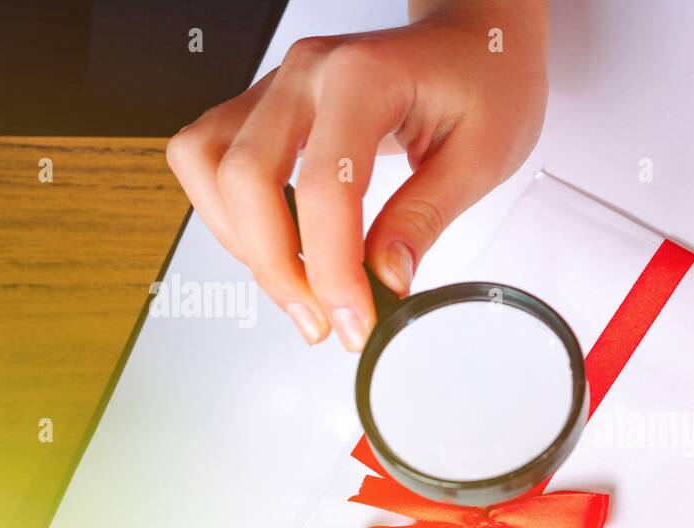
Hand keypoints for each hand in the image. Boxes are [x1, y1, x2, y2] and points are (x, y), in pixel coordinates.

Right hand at [165, 0, 547, 349]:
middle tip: (321, 322)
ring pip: (207, 164)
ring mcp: (279, 85)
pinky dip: (231, 214)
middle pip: (245, 177)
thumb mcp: (482, 156)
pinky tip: (281, 250)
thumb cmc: (485, 81)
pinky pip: (213, 157)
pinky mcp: (268, 105)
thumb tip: (385, 279)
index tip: (354, 322)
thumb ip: (426, 216)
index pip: (326, 187)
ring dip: (241, 242)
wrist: (476, 38)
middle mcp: (307, 73)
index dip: (332, 270)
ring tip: (298, 293)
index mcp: (364, 77)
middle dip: (276, 268)